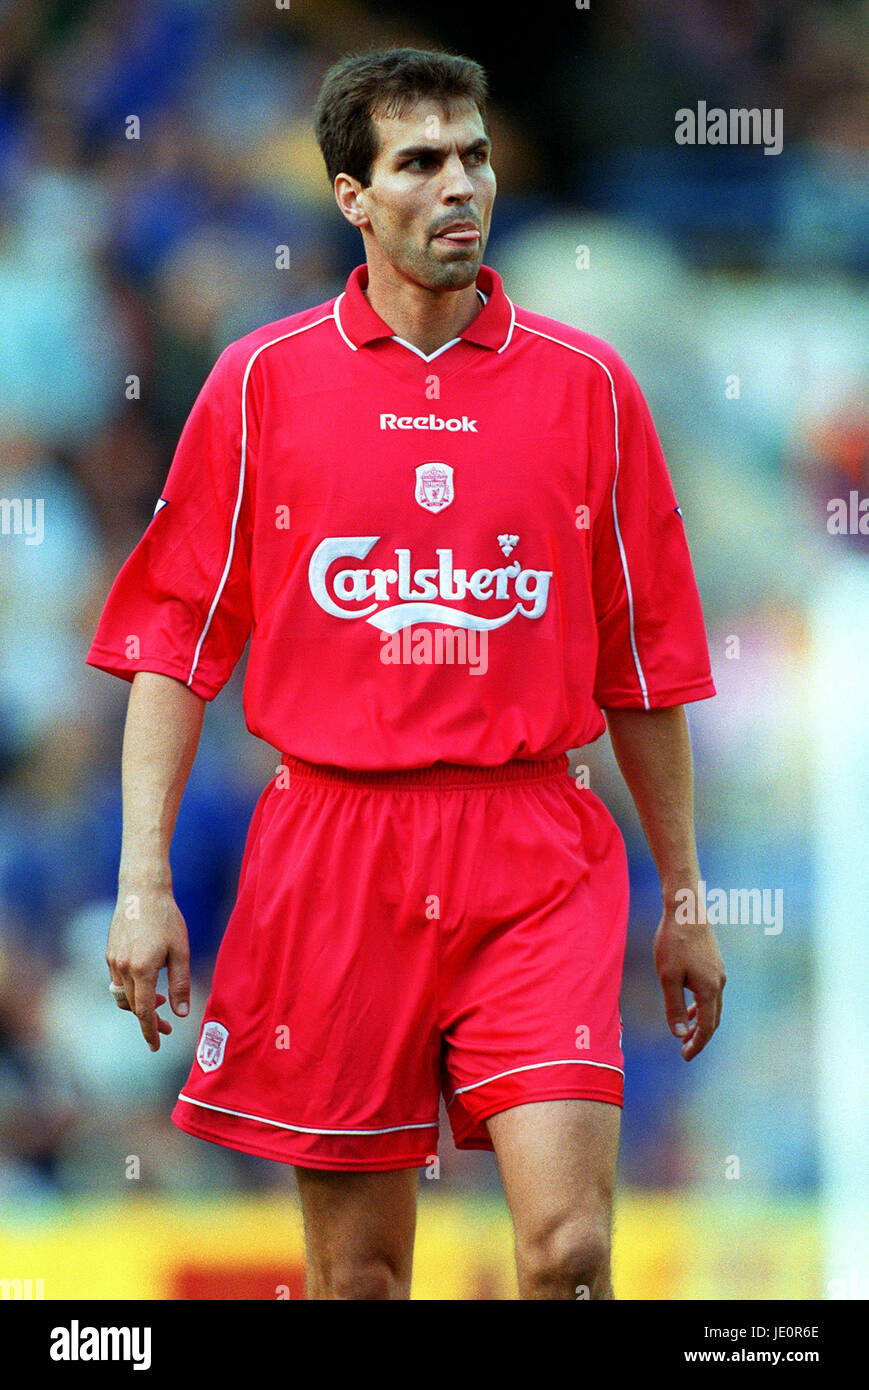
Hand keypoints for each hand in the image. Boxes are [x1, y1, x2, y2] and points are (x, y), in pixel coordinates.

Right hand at [106, 883, 190, 1051]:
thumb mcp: (180, 952)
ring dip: (139, 1005)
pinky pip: (118, 982)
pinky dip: (131, 990)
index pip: (143, 1012)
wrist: (142, 891)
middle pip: (132, 1007)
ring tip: (160, 1002)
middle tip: (168, 1026)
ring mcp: (112, 961)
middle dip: (149, 1020)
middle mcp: (122, 968)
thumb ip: (180, 984)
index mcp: (142, 970)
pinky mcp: (109, 953)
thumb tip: (182, 1013)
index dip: (150, 1031)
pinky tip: (147, 982)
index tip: (156, 1046)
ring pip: (122, 996)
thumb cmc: (167, 919)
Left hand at [653, 909, 725, 1059]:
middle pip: (712, 1020)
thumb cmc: (674, 942)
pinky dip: (700, 1006)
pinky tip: (688, 1007)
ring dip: (700, 1022)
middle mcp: (719, 983)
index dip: (696, 1044)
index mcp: (709, 990)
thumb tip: (679, 1034)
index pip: (706, 1027)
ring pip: (712, 1006)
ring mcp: (719, 973)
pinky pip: (710, 993)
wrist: (687, 909)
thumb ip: (673, 1007)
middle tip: (685, 1051)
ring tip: (685, 1034)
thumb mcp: (667, 977)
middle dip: (700, 1037)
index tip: (685, 1057)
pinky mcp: (714, 964)